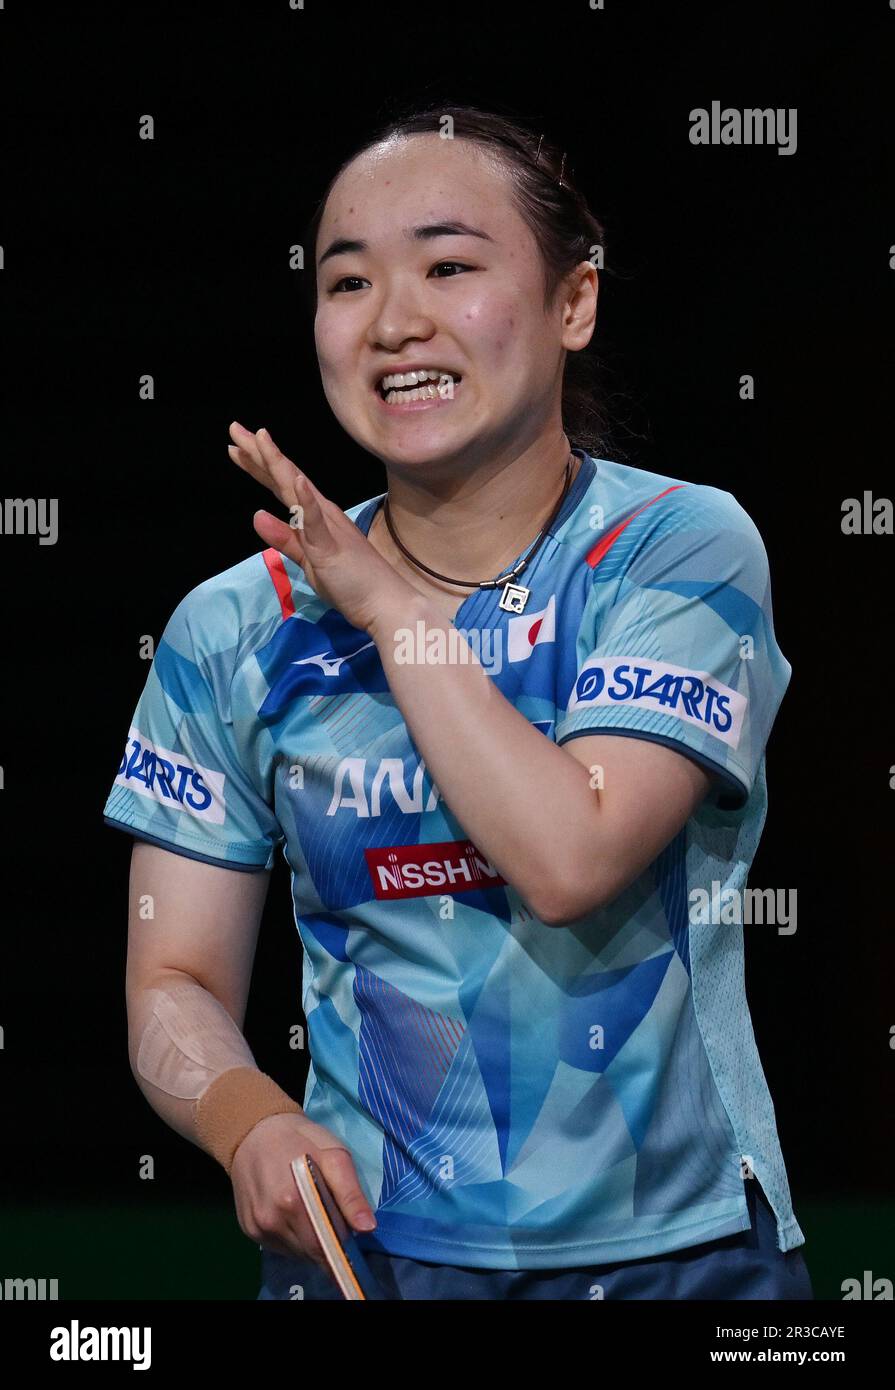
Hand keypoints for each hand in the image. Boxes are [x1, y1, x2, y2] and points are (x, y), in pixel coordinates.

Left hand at [228, 421, 415, 634]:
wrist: (385, 603)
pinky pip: (316, 521)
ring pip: (297, 490)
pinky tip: (296, 481)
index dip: (259, 464)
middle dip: (259, 453)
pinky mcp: (332, 546)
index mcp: (315, 516)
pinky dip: (306, 500)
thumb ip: (285, 538)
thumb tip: (256, 515)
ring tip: (259, 439)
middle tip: (234, 428)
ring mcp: (327, 526)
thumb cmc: (351, 582)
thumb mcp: (307, 560)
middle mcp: (322, 512)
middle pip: (285, 477)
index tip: (236, 446)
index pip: (282, 485)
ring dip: (278, 464)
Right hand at [229, 1110, 376, 1269]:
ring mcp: (257, 1228)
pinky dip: (292, 1239)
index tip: (349, 1239)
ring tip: (312, 1213)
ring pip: (295, 1253)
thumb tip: (367, 1228)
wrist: (256, 1131)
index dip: (340, 1246)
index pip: (323, 1246)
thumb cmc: (300, 1139)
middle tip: (332, 1218)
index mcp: (293, 1201)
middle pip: (309, 1252)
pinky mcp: (248, 1230)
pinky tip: (294, 1215)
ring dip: (309, 1242)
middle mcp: (271, 1220)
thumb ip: (350, 1193)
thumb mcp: (334, 1155)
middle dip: (327, 1243)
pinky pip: (279, 1247)